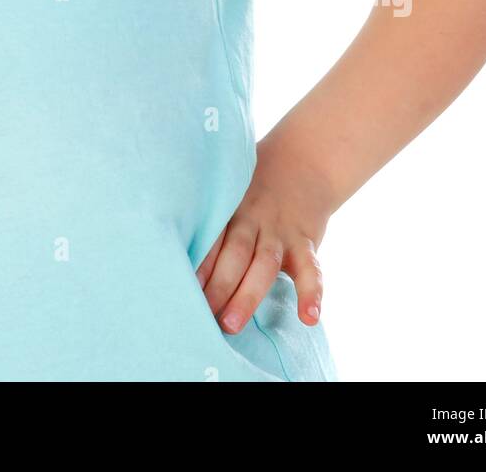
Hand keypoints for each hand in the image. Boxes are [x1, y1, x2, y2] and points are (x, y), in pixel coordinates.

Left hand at [195, 161, 332, 333]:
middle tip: (200, 317)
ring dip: (247, 295)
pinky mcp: (305, 241)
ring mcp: (280, 231)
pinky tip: (308, 318)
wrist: (303, 161)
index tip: (178, 290)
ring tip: (231, 325)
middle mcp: (253, 219)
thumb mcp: (230, 191)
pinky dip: (311, 293)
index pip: (210, 239)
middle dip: (217, 286)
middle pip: (234, 254)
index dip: (196, 265)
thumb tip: (174, 255)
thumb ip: (212, 221)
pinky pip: (311, 268)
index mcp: (229, 208)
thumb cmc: (252, 187)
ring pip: (264, 264)